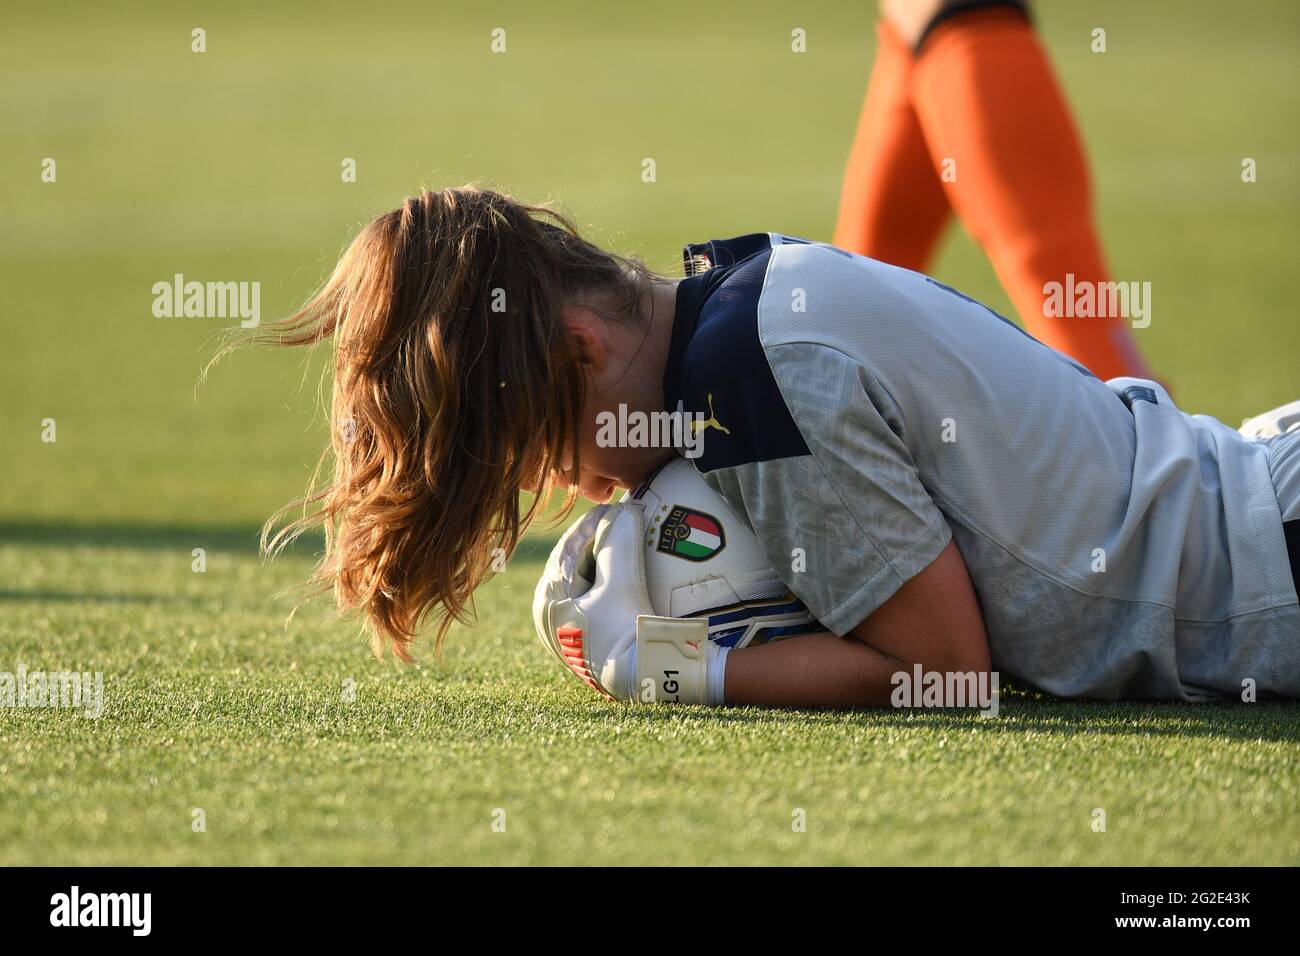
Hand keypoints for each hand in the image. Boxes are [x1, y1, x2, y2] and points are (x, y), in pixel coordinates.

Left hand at [533, 502, 722, 703]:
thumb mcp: (621, 581)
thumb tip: (624, 508)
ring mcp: (566, 631)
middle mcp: (549, 617)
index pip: (568, 549)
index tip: (615, 507)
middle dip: (597, 540)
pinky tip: (628, 568)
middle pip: (574, 565)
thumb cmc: (625, 630)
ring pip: (585, 581)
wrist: (643, 680)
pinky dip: (609, 580)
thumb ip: (618, 541)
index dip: (592, 524)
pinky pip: (595, 598)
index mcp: (546, 602)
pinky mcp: (587, 639)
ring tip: (627, 539)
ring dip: (605, 559)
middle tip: (622, 519)